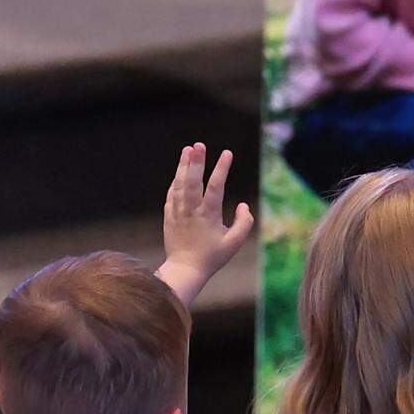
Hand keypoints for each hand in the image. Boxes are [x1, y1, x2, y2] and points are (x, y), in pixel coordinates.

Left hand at [159, 143, 253, 306]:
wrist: (186, 269)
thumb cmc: (212, 257)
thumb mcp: (234, 243)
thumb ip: (244, 222)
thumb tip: (243, 205)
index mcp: (208, 215)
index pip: (216, 186)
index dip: (221, 168)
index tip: (227, 153)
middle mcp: (191, 210)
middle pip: (193, 181)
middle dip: (196, 161)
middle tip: (199, 144)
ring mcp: (178, 212)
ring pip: (180, 184)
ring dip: (183, 165)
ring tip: (187, 149)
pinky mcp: (169, 216)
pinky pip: (172, 194)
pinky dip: (176, 181)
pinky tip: (180, 172)